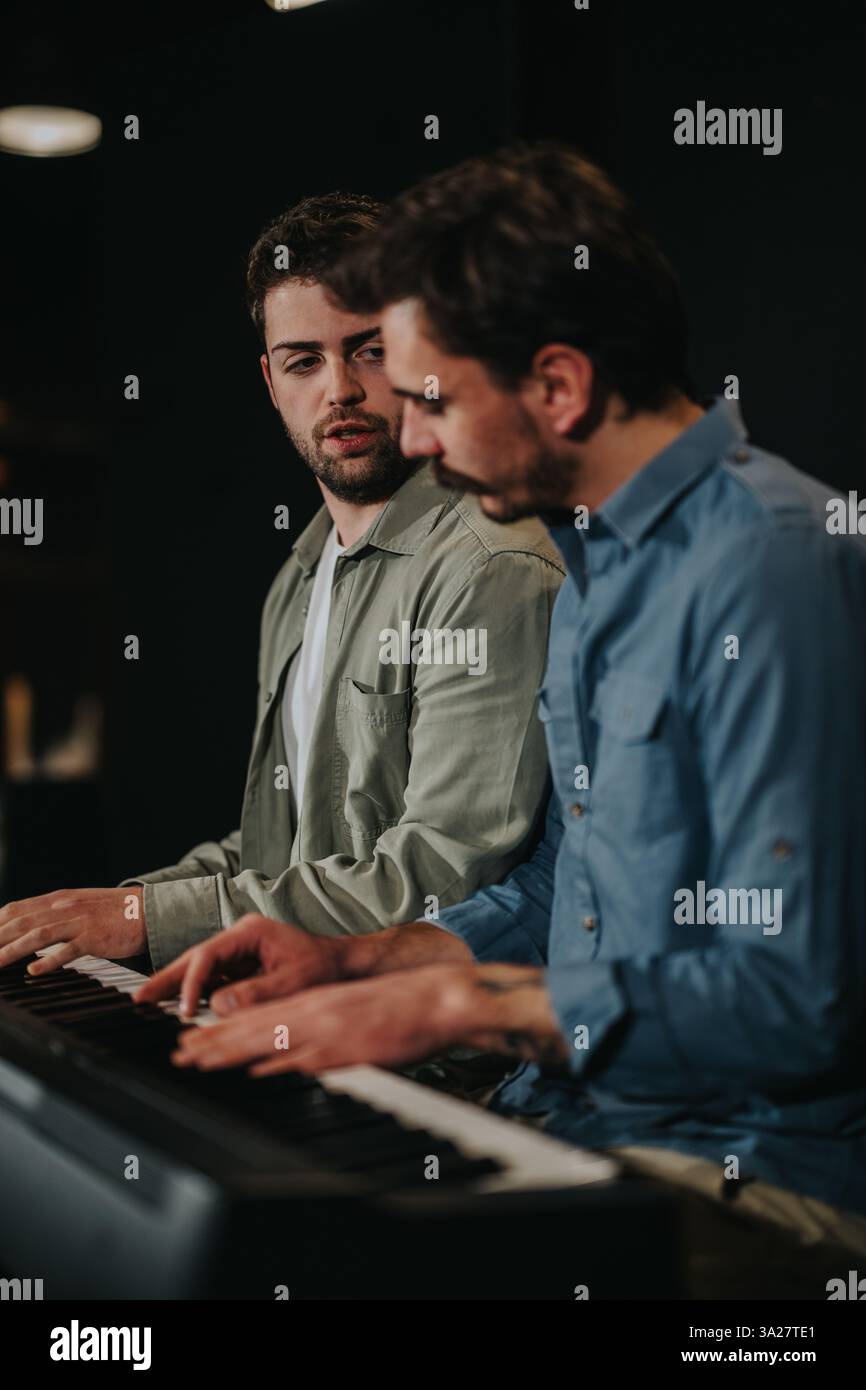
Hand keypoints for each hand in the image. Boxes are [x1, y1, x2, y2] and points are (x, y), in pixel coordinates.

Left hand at [0, 887, 144, 972]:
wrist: (149, 910)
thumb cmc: (113, 912)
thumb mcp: (79, 904)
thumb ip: (53, 913)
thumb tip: (26, 926)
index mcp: (58, 899)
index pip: (14, 909)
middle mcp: (64, 907)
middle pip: (19, 922)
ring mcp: (79, 921)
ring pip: (37, 935)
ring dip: (11, 951)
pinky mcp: (95, 938)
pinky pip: (68, 950)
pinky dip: (49, 961)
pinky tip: (33, 972)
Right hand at [134, 913, 343, 1017]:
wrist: (342, 965)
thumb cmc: (322, 969)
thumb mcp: (293, 982)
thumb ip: (257, 994)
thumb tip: (218, 1006)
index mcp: (250, 932)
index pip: (209, 955)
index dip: (193, 983)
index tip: (187, 1011)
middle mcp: (239, 938)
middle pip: (195, 958)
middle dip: (168, 979)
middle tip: (139, 999)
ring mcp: (238, 952)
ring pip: (199, 969)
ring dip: (175, 987)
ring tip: (146, 1003)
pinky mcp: (240, 968)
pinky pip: (211, 980)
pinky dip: (193, 993)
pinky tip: (175, 1006)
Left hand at [170, 963, 473, 1075]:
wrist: (434, 999)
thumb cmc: (395, 1010)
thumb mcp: (344, 1015)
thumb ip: (311, 1034)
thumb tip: (276, 1059)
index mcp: (313, 1003)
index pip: (256, 1017)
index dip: (220, 1031)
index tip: (190, 1042)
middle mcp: (313, 1012)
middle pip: (252, 1027)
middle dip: (211, 1042)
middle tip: (178, 1054)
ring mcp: (328, 1029)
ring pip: (269, 1038)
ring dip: (230, 1051)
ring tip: (197, 1061)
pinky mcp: (347, 1046)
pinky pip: (306, 1054)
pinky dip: (277, 1061)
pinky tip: (254, 1069)